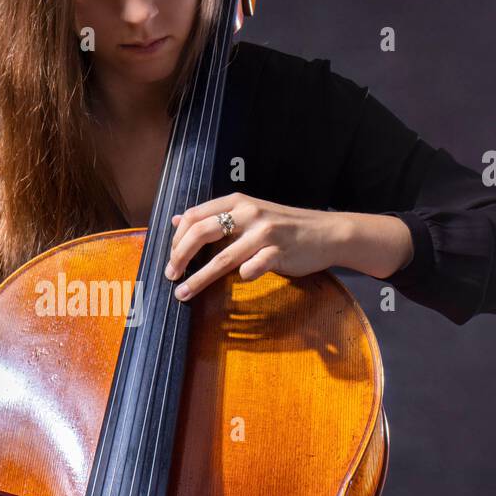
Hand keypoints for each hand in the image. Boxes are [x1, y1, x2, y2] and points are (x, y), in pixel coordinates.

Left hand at [165, 195, 413, 298]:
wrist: (326, 233)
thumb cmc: (283, 226)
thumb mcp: (248, 213)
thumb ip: (214, 217)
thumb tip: (176, 220)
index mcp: (237, 202)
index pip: (194, 217)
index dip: (176, 240)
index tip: (170, 260)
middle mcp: (248, 213)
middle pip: (202, 234)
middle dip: (180, 257)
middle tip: (170, 276)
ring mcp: (264, 233)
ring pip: (222, 258)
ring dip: (199, 279)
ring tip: (183, 293)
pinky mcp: (279, 252)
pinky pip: (252, 268)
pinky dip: (243, 275)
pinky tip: (240, 280)